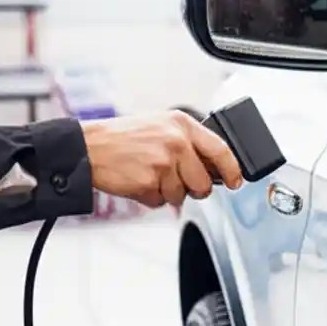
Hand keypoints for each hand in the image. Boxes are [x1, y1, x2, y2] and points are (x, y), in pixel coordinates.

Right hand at [81, 110, 243, 208]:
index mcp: (181, 124)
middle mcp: (176, 141)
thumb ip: (187, 142)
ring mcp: (164, 162)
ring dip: (167, 192)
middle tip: (176, 182)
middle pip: (203, 182)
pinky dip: (150, 197)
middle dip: (193, 189)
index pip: (221, 149)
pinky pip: (160, 202)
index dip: (232, 169)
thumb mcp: (160, 126)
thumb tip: (213, 167)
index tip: (236, 180)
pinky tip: (138, 180)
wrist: (90, 146)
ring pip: (181, 195)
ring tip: (149, 175)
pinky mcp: (150, 181)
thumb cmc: (123, 137)